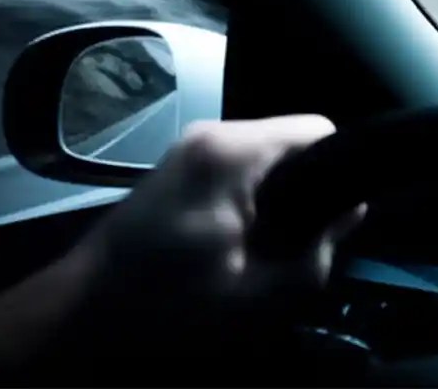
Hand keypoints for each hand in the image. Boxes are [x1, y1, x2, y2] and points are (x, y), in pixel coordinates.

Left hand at [0, 115, 364, 382]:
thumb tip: (351, 214)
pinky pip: (240, 158)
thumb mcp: (258, 294)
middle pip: (294, 136)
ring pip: (268, 147)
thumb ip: (319, 253)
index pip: (320, 130)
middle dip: (309, 182)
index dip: (341, 168)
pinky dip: (255, 186)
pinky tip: (244, 228)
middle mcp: (214, 133)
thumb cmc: (170, 301)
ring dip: (281, 185)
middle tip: (305, 234)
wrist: (85, 307)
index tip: (338, 212)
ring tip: (272, 235)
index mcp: (234, 155)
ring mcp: (193, 142)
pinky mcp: (181, 158)